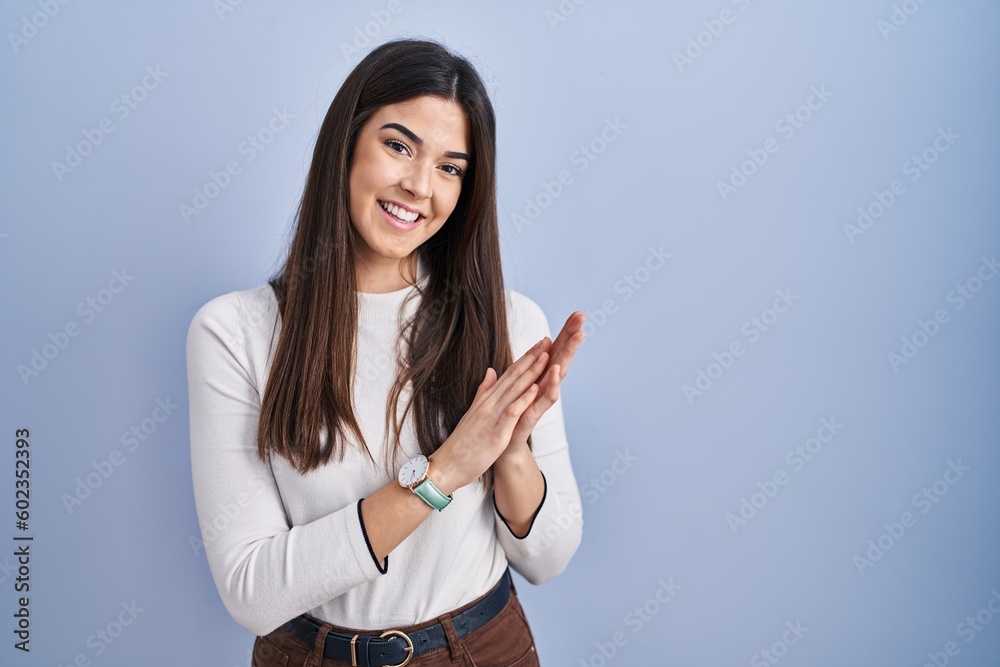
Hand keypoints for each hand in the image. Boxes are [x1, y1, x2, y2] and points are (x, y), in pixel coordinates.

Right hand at [431, 338, 551, 493]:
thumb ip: (484, 391)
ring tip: (546, 356)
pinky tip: (535, 389)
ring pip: (514, 390)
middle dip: (532, 358)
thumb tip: (491, 371)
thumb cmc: (463, 443)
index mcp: (487, 399)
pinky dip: (523, 400)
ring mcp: (492, 417)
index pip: (509, 373)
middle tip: (547, 340)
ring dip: (531, 373)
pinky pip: (510, 413)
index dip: (525, 357)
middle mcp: (489, 403)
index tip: (540, 344)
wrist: (447, 465)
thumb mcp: (474, 412)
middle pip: (513, 376)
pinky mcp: (495, 433)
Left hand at [502, 311, 586, 455]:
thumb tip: (543, 344)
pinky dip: (551, 386)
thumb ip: (528, 365)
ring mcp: (541, 400)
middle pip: (560, 358)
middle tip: (582, 319)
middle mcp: (545, 387)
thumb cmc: (513, 415)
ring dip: (566, 357)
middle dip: (571, 338)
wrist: (503, 446)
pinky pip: (544, 400)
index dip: (565, 332)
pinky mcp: (534, 415)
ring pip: (557, 375)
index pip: (554, 350)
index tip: (577, 314)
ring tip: (576, 339)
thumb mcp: (519, 384)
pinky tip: (555, 373)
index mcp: (539, 377)